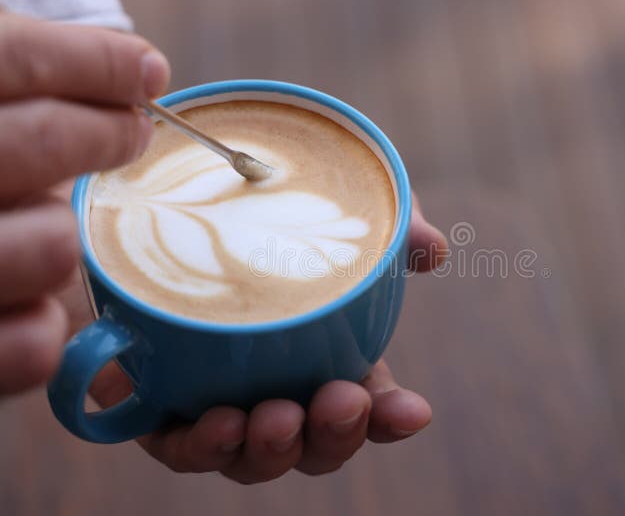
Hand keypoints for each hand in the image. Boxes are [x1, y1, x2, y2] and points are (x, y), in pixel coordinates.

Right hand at [0, 12, 169, 394]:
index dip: (94, 63)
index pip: (12, 59)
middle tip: (127, 133)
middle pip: (41, 145)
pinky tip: (22, 302)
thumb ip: (14, 72)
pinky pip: (33, 344)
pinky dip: (42, 325)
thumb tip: (137, 69)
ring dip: (58, 235)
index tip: (144, 73)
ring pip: (54, 244)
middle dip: (105, 135)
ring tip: (29, 228)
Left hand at [87, 194, 447, 482]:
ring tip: (276, 415)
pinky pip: (179, 444)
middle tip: (341, 399)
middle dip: (334, 435)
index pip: (370, 407)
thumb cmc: (272, 211)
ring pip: (251, 457)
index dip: (392, 418)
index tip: (414, 409)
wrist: (177, 196)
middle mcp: (279, 388)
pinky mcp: (162, 402)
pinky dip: (199, 446)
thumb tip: (432, 250)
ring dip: (271, 449)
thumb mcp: (338, 208)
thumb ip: (390, 226)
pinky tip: (215, 420)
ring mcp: (223, 400)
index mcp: (329, 360)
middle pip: (314, 445)